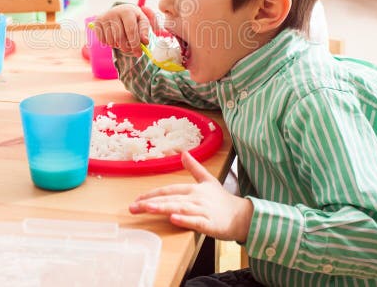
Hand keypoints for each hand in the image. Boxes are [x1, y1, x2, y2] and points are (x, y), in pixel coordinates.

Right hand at [93, 5, 157, 54]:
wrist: (120, 11)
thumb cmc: (134, 18)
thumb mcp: (142, 22)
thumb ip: (145, 31)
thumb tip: (145, 42)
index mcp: (127, 11)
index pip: (131, 30)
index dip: (135, 44)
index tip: (139, 53)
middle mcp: (113, 12)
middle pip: (120, 38)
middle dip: (127, 47)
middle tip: (131, 50)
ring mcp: (103, 18)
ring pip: (111, 41)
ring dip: (118, 46)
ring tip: (122, 41)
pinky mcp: (96, 23)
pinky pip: (103, 41)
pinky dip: (110, 43)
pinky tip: (114, 38)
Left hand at [129, 151, 253, 242]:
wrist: (243, 216)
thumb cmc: (223, 201)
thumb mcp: (208, 180)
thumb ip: (194, 168)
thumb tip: (183, 153)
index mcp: (193, 189)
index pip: (169, 190)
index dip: (152, 193)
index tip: (137, 198)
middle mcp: (196, 198)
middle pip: (170, 199)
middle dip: (150, 202)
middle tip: (133, 207)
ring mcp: (203, 211)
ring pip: (179, 208)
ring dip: (163, 208)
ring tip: (147, 208)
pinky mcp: (210, 224)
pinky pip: (195, 222)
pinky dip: (184, 220)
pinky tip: (172, 219)